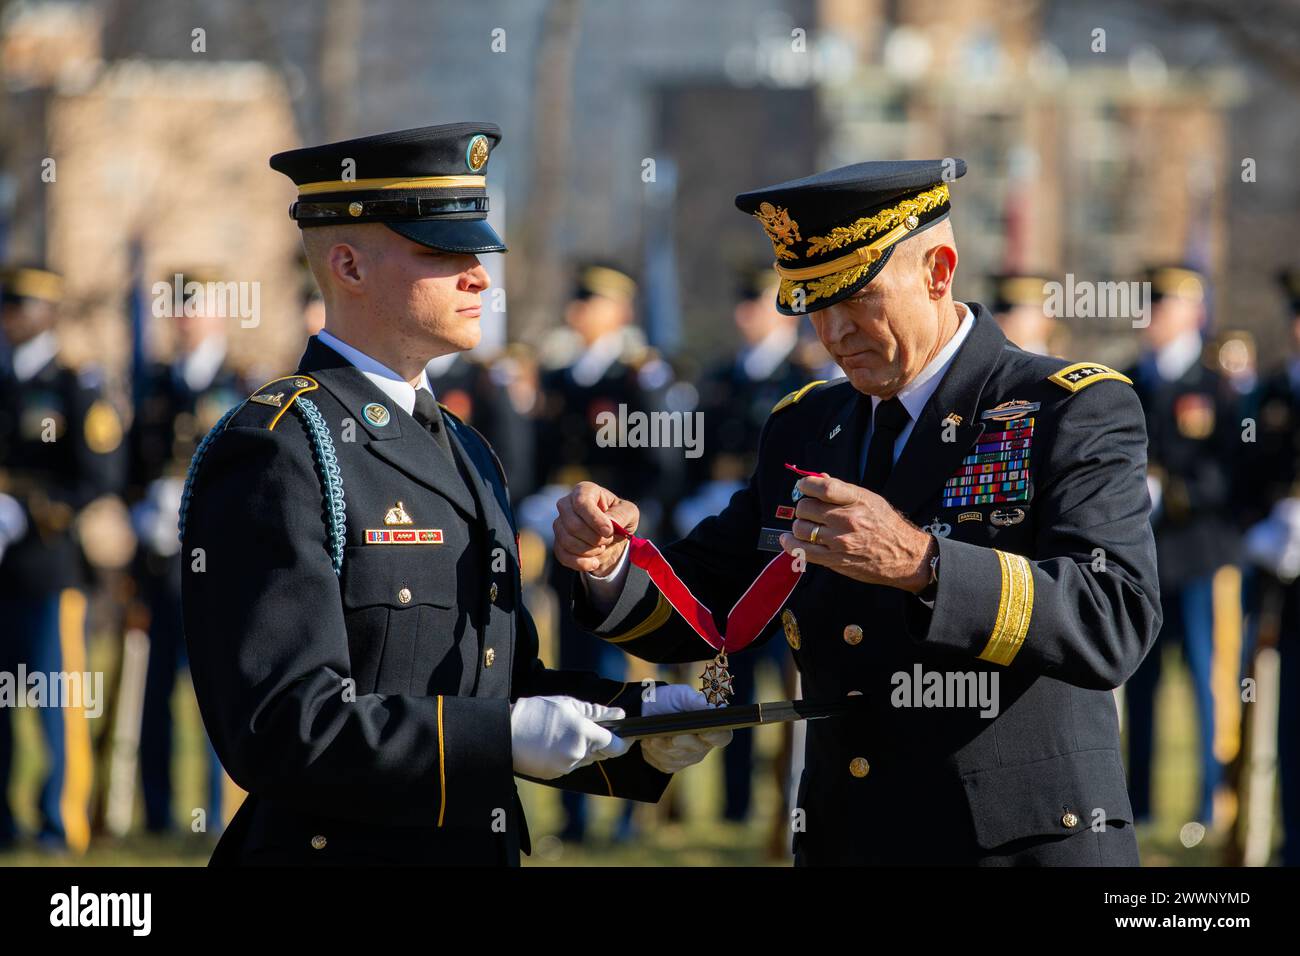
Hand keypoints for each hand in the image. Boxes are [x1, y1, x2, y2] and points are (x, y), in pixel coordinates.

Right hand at [510, 695, 630, 779]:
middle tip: (586, 726)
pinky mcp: (555, 775)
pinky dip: (568, 756)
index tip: (627, 736)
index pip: (616, 745)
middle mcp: (579, 754)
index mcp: (585, 735)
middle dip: (600, 742)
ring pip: (586, 759)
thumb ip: (597, 712)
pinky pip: (570, 766)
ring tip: (564, 731)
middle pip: (602, 753)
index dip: (624, 741)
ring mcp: (566, 767)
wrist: (505, 732)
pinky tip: (554, 743)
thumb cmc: (536, 712)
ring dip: (583, 748)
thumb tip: (619, 714)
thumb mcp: (568, 704)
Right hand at [553, 481, 639, 575]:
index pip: (581, 503)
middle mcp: (567, 504)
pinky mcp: (558, 542)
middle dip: (594, 538)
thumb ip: (622, 514)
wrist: (612, 538)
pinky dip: (581, 563)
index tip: (609, 531)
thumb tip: (609, 522)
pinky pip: (563, 555)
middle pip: (573, 524)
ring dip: (589, 550)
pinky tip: (594, 562)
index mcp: (585, 491)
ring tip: (603, 548)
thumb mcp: (630, 513)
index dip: (594, 519)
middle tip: (608, 539)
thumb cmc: (620, 519)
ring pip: (567, 541)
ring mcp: (560, 523)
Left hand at [639, 684, 732, 774]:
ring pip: (676, 757)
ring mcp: (687, 758)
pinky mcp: (671, 765)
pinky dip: (654, 752)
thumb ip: (695, 701)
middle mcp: (702, 746)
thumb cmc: (670, 701)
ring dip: (663, 746)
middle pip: (696, 749)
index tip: (704, 731)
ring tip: (652, 736)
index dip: (715, 736)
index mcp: (712, 728)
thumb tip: (709, 707)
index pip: (722, 737)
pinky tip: (649, 742)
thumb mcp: (682, 695)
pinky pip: (664, 763)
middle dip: (682, 741)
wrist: (647, 712)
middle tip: (672, 736)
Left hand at [780, 473, 933, 592]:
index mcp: (857, 500)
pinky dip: (790, 544)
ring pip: (800, 528)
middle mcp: (847, 519)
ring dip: (800, 525)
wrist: (905, 556)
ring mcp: (839, 541)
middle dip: (803, 506)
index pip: (823, 487)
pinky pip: (802, 551)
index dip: (806, 484)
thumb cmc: (887, 526)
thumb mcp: (870, 499)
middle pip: (805, 507)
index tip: (802, 485)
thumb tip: (819, 478)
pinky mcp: (834, 559)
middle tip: (810, 510)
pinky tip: (788, 540)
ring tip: (808, 526)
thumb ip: (842, 490)